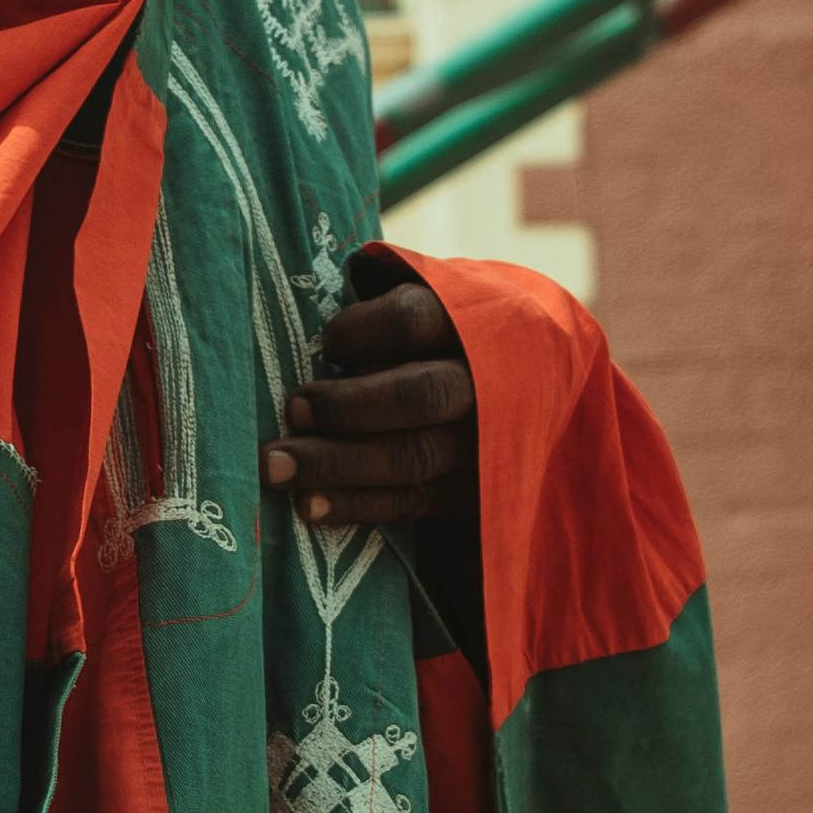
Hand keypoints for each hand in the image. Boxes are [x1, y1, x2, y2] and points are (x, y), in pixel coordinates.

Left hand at [266, 246, 477, 541]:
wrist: (534, 386)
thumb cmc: (448, 338)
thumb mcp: (433, 304)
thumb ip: (381, 311)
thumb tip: (311, 335)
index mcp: (466, 322)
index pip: (415, 321)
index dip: (364, 331)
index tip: (327, 342)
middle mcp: (480, 383)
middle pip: (418, 396)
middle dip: (348, 407)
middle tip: (293, 410)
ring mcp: (483, 443)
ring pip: (413, 456)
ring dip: (340, 466)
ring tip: (277, 469)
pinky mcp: (474, 490)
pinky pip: (414, 502)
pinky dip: (359, 506)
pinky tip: (308, 508)